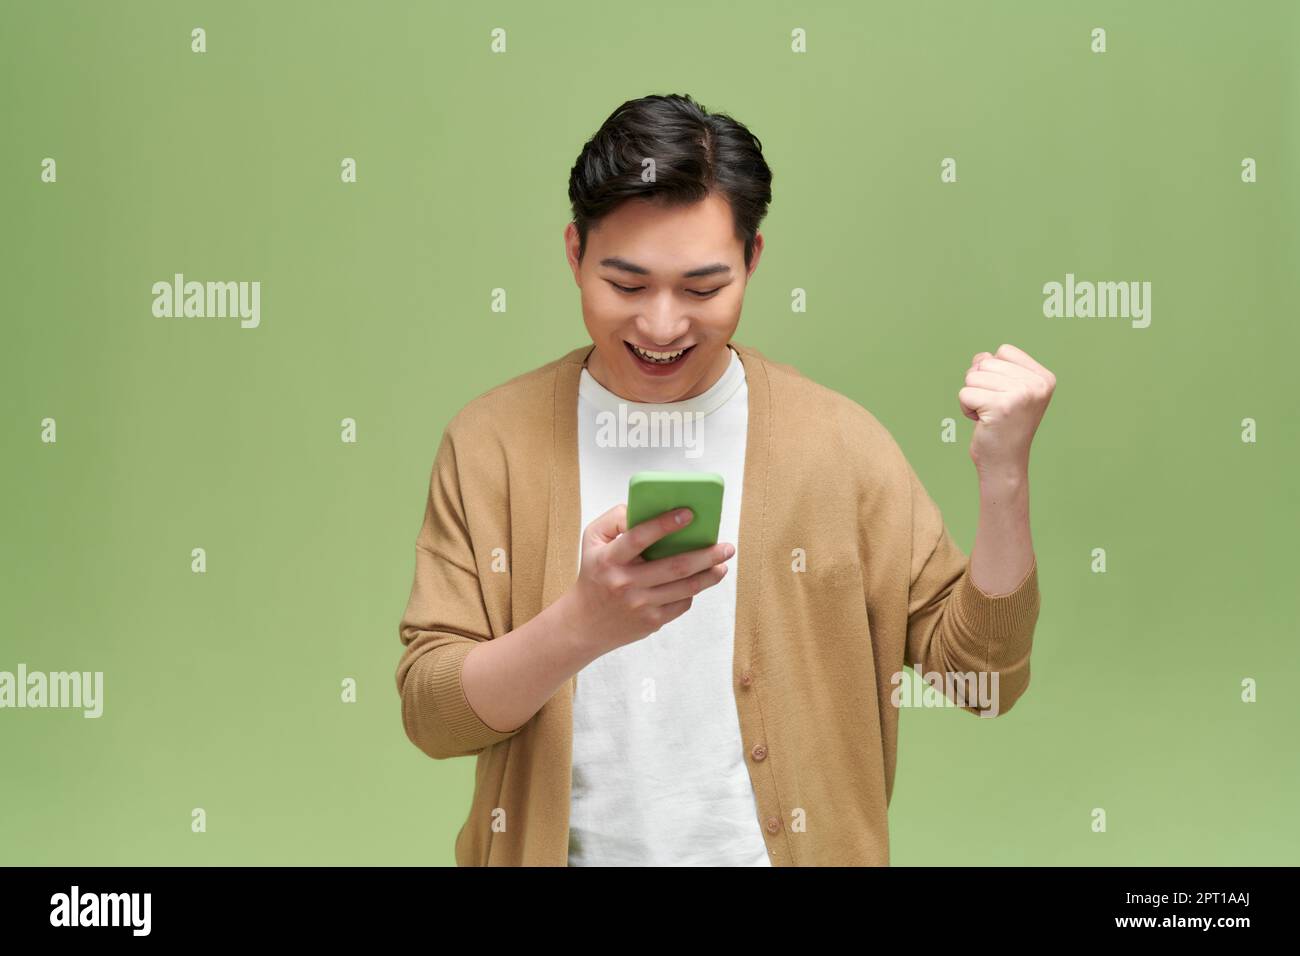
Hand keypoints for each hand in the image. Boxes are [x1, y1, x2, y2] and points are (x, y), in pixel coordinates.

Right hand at [565, 503, 734, 655]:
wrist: (584, 623)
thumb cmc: (594, 573)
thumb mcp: (593, 540)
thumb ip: (616, 519)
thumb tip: (650, 510)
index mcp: (609, 560)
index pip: (638, 538)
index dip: (664, 524)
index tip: (689, 513)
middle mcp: (625, 583)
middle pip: (674, 567)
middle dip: (706, 554)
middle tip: (726, 546)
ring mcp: (640, 605)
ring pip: (685, 588)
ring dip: (710, 574)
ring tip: (723, 563)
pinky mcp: (651, 622)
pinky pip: (681, 604)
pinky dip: (693, 591)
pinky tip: (701, 580)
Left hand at [958, 343, 1055, 476]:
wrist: (1005, 463)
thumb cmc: (1003, 426)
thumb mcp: (1009, 390)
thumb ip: (997, 367)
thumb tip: (980, 358)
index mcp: (1044, 377)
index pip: (1004, 351)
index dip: (994, 372)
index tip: (1004, 397)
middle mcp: (1037, 384)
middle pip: (985, 362)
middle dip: (981, 385)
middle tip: (994, 409)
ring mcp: (1021, 394)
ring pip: (972, 376)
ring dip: (973, 397)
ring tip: (989, 415)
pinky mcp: (1000, 406)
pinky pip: (965, 393)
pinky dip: (966, 408)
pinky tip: (982, 422)